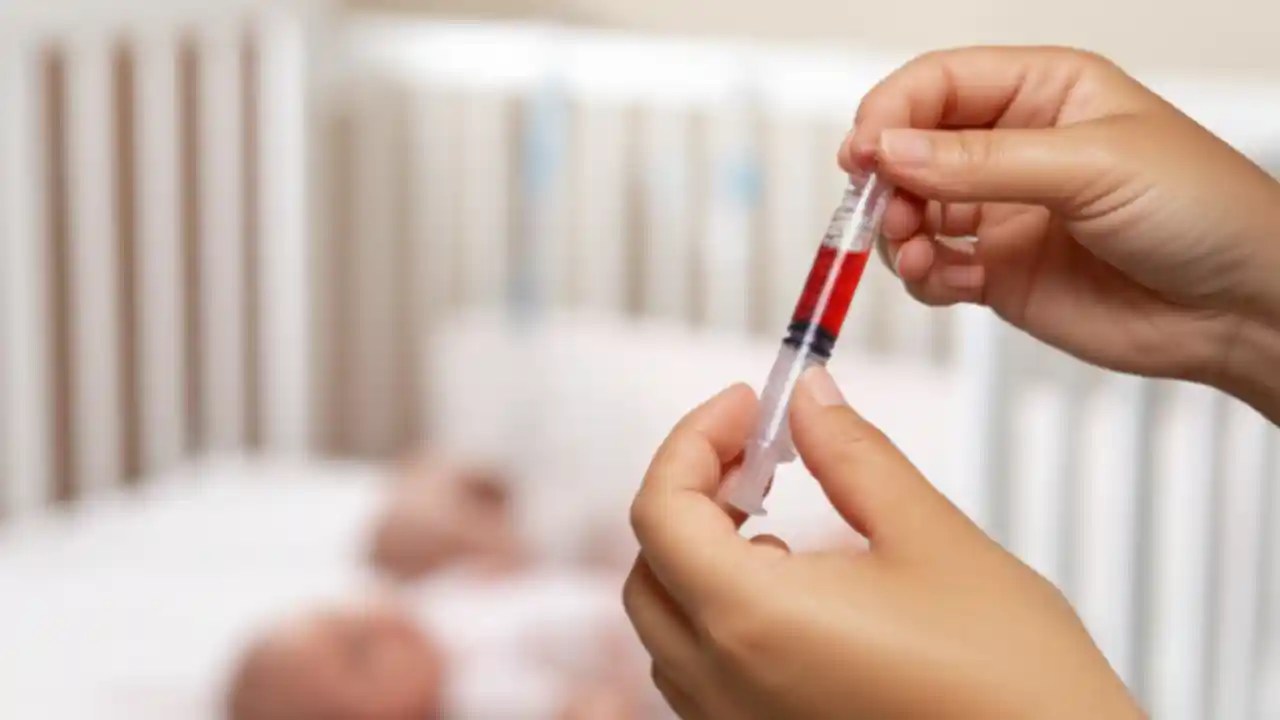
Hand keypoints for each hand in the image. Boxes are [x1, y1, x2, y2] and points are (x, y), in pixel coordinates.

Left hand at [623, 369, 1144, 719]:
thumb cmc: (1013, 683)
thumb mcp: (931, 538)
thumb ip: (852, 455)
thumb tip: (808, 399)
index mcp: (751, 621)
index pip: (661, 509)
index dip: (694, 440)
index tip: (743, 406)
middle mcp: (724, 685)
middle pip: (652, 565)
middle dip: (693, 493)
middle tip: (756, 454)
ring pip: (669, 625)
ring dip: (702, 556)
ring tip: (776, 520)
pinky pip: (701, 675)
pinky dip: (721, 616)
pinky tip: (792, 592)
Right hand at [841, 47, 1279, 421]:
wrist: (1241, 310)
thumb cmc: (1201, 211)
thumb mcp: (1091, 165)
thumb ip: (981, 161)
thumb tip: (889, 150)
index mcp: (1042, 92)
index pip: (938, 84)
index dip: (892, 112)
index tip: (864, 152)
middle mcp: (1012, 148)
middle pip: (911, 148)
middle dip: (886, 180)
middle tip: (881, 213)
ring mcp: (1002, 213)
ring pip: (911, 212)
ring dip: (898, 234)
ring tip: (917, 254)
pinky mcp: (998, 274)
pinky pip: (932, 269)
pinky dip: (924, 277)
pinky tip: (950, 281)